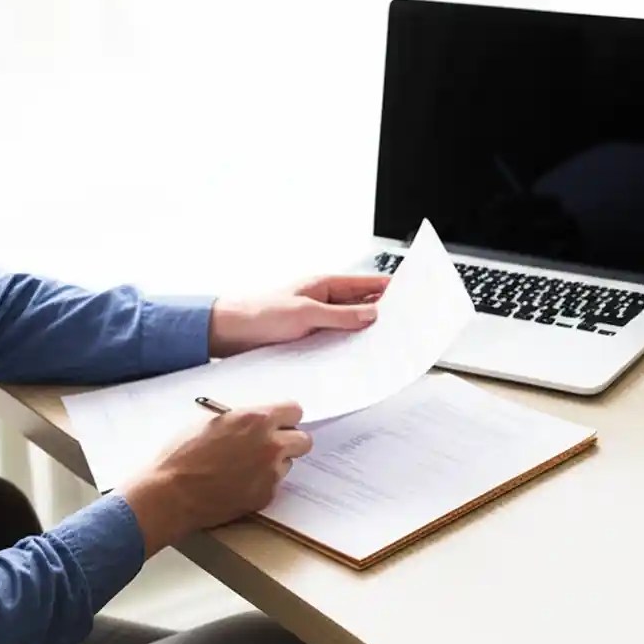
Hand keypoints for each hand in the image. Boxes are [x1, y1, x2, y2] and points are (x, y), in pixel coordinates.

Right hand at [118, 401, 310, 555]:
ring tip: (244, 468)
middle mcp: (270, 445)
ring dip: (274, 463)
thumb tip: (254, 422)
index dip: (286, 417)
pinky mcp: (266, 496)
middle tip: (270, 446)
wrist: (172, 493)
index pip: (295, 410)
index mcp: (256, 419)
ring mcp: (271, 473)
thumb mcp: (210, 422)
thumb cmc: (181, 454)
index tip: (279, 423)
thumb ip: (240, 419)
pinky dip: (261, 483)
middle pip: (303, 440)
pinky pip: (274, 485)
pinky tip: (238, 484)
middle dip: (290, 441)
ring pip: (288, 464)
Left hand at [208, 274, 390, 357]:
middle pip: (364, 305)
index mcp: (325, 285)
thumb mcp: (305, 314)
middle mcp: (324, 301)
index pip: (368, 283)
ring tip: (390, 347)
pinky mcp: (310, 338)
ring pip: (352, 326)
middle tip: (408, 328)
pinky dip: (349, 347)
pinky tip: (360, 359)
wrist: (228, 332)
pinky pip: (337, 341)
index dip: (392, 289)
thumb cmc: (259, 313)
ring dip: (367, 334)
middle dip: (385, 315)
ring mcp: (318, 320)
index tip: (414, 298)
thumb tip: (373, 313)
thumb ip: (340, 315)